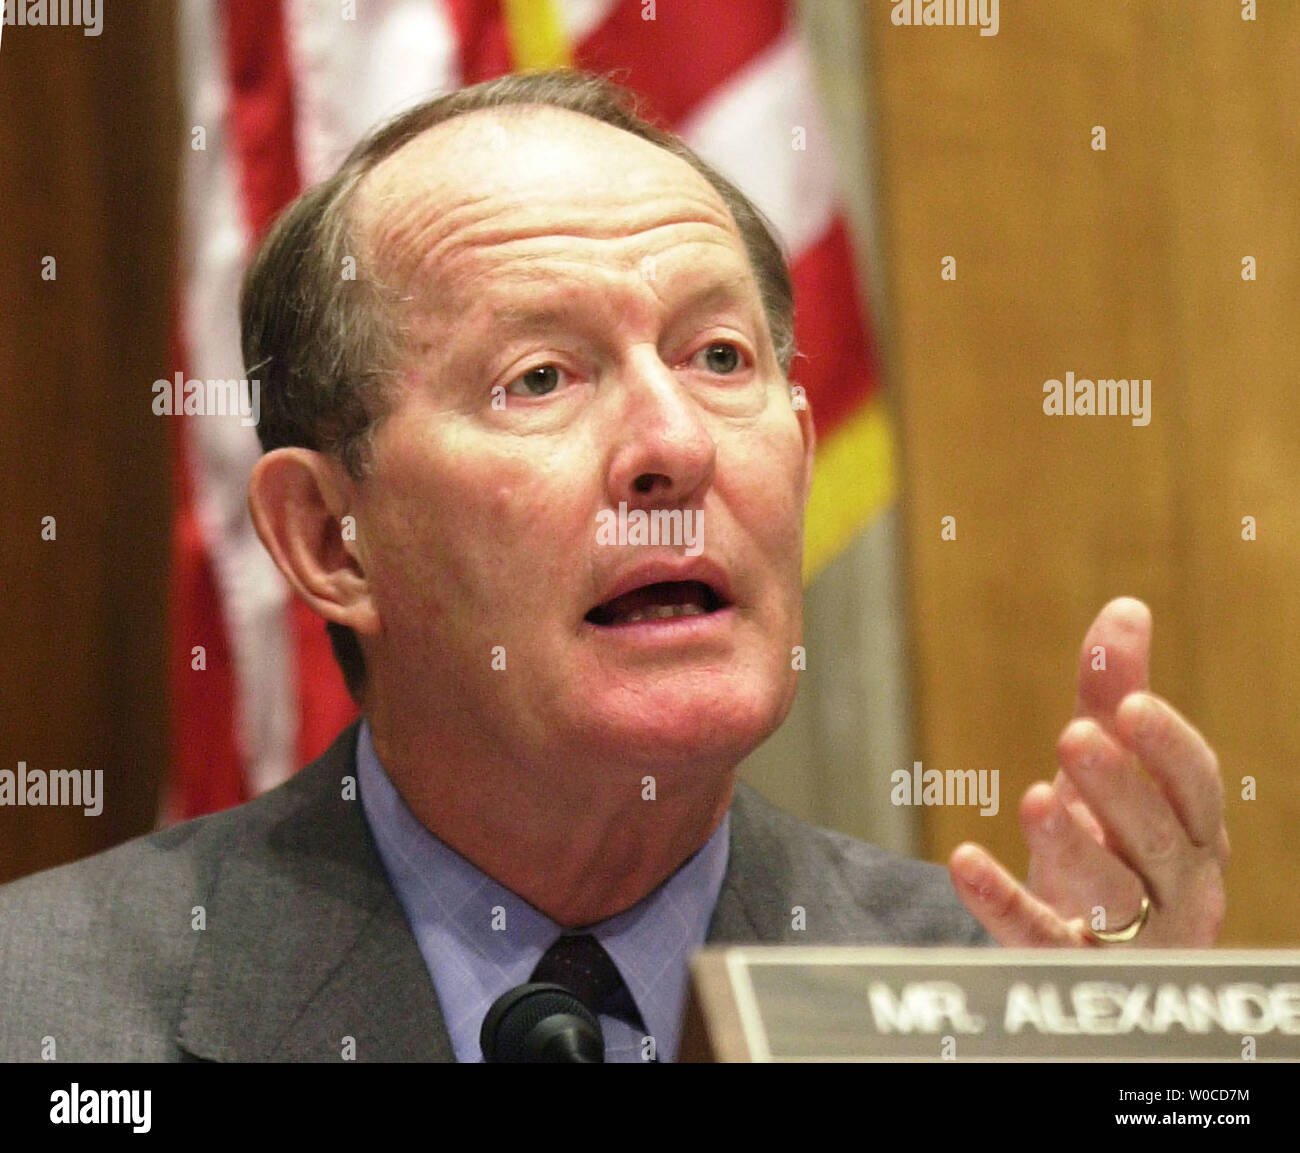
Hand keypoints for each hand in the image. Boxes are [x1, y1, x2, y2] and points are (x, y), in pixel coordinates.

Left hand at [948, 597, 1227, 945]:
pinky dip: (1003, 902)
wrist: (1085, 942)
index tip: (1128, 706)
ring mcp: (1135, 939)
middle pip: (1158, 838)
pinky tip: (965, 863)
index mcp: (1193, 833)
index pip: (1194, 787)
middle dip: (1119, 788)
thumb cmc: (1109, 843)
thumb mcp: (1108, 769)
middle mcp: (1179, 888)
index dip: (1166, 747)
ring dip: (1073, 846)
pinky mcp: (1075, 968)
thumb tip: (1126, 607)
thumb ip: (1113, 693)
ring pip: (1113, 894)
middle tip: (1072, 737)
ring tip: (1035, 798)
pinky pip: (1040, 940)